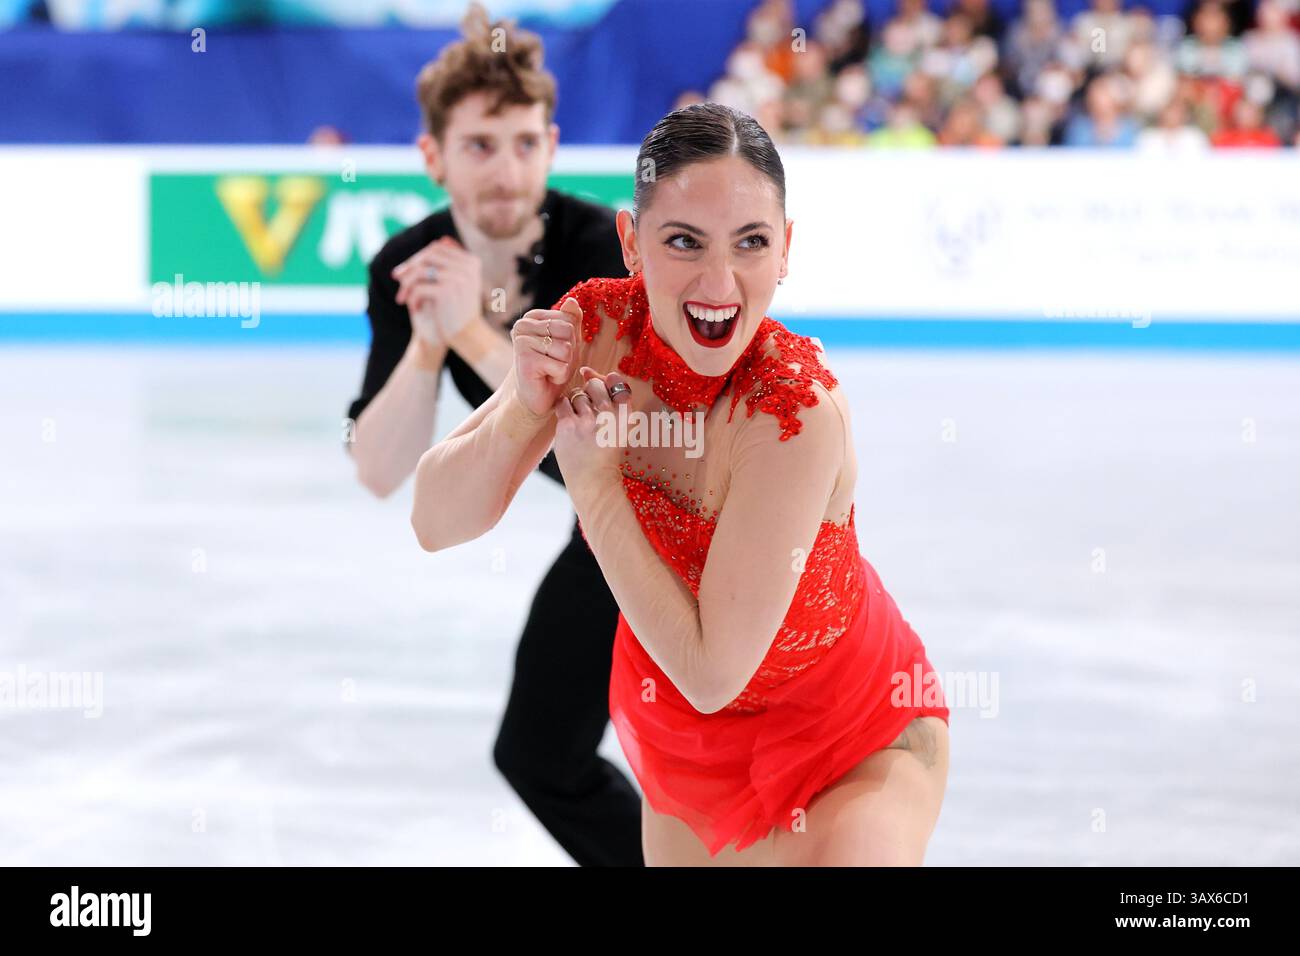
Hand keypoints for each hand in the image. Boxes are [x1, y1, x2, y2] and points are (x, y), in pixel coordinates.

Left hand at [391, 236, 482, 346]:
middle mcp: (467, 266)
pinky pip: (418, 288)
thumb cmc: (460, 311)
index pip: (438, 248)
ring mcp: (458, 277)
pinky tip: (415, 309)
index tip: (404, 271)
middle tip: (396, 279)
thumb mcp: (459, 284)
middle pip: (428, 255)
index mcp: (472, 262)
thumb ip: (451, 263)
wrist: (469, 337)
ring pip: (420, 271)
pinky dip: (412, 298)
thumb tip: (441, 239)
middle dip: (409, 266)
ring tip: (402, 298)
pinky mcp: (447, 291)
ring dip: (407, 284)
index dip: (418, 257)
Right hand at [510, 296, 582, 417]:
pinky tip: (545, 378)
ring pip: (566, 350)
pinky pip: (561, 367)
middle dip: (569, 353)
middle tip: (554, 363)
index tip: (556, 352)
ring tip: (549, 371)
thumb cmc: (552, 368)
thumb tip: (572, 300)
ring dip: (564, 366)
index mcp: (532, 317)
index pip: (569, 320)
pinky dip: (559, 377)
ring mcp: (521, 342)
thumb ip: (571, 320)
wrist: (536, 397)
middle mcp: (522, 325)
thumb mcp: (567, 341)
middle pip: (568, 332)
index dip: (571, 341)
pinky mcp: (525, 360)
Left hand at [553, 366, 633, 486]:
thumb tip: (587, 370)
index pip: (617, 382)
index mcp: (625, 415)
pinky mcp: (568, 426)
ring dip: (577, 404)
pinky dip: (564, 410)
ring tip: (581, 422)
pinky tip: (570, 422)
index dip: (608, 382)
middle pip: (595, 384)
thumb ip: (609, 397)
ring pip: (578, 394)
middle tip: (590, 412)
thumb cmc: (605, 452)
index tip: (604, 392)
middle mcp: (608, 415)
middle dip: (590, 393)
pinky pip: (563, 403)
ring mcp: (587, 420)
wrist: (594, 480)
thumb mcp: (620, 426)